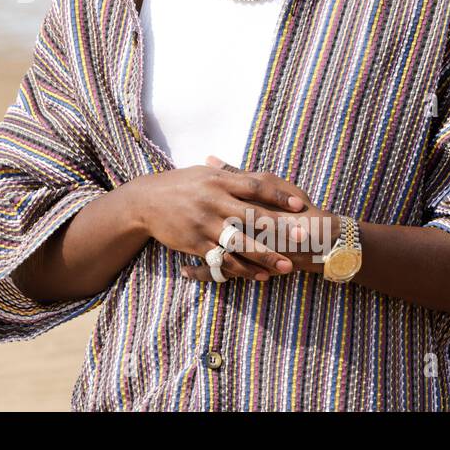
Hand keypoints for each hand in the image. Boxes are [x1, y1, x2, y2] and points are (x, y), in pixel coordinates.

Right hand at [128, 154, 309, 281]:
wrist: (146, 201)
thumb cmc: (180, 184)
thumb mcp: (205, 174)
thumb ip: (232, 174)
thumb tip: (259, 175)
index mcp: (219, 181)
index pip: (255, 187)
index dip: (278, 196)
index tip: (300, 205)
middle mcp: (213, 202)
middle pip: (252, 216)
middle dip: (279, 228)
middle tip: (303, 238)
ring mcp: (204, 224)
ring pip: (240, 243)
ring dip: (265, 256)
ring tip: (287, 267)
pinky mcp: (195, 243)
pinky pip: (222, 259)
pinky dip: (243, 269)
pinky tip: (260, 276)